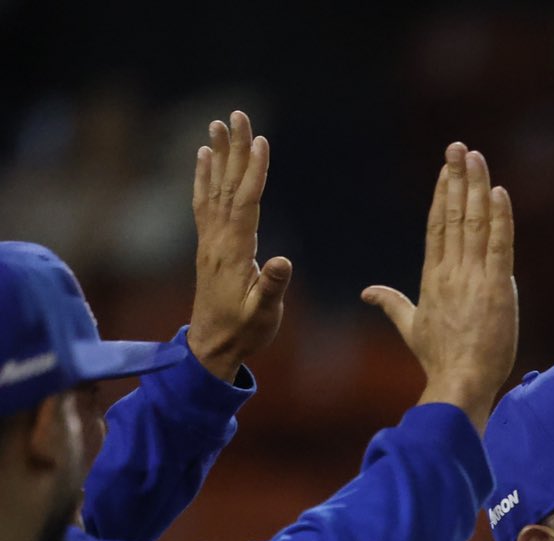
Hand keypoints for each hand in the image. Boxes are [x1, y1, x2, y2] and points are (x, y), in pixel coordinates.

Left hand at [187, 111, 291, 381]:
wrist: (210, 346)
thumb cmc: (244, 331)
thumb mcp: (265, 314)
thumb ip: (273, 287)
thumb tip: (283, 262)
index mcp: (234, 251)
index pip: (246, 202)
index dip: (254, 171)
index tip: (261, 141)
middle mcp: (217, 239)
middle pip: (227, 185)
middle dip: (234, 149)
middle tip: (237, 115)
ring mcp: (210, 240)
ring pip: (215, 189)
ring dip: (218, 155)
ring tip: (217, 125)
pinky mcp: (209, 245)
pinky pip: (204, 202)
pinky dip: (204, 176)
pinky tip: (205, 158)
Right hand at [362, 143, 517, 432]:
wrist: (458, 380)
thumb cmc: (438, 359)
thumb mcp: (411, 326)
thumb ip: (391, 304)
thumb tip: (367, 293)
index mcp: (432, 276)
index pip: (437, 226)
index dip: (442, 194)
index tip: (446, 168)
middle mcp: (450, 270)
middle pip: (452, 215)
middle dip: (456, 178)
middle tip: (459, 147)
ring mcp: (472, 277)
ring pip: (474, 223)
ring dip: (476, 187)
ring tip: (476, 157)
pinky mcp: (496, 288)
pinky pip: (498, 246)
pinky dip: (499, 219)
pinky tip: (499, 192)